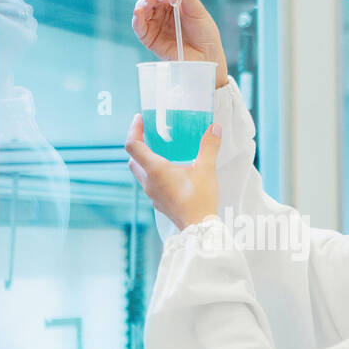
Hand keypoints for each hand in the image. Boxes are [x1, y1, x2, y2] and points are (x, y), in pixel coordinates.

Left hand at [125, 113, 220, 230]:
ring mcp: (153, 195)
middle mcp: (149, 182)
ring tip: (164, 154)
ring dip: (147, 162)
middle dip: (138, 146)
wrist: (198, 229)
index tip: (140, 119)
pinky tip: (173, 174)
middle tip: (150, 136)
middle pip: (133, 160)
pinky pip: (152, 185)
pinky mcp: (160, 203)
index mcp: (155, 170)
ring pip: (141, 174)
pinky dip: (156, 175)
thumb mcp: (206, 169)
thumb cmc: (199, 199)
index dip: (133, 130)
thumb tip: (215, 128)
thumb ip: (209, 146)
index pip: (133, 146)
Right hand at [132, 0, 228, 88]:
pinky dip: (136, 18)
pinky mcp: (149, 38)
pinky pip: (138, 26)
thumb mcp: (197, 12)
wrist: (206, 58)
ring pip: (142, 7)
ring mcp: (154, 23)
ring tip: (151, 0)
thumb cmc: (205, 34)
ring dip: (144, 1)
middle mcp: (161, 9)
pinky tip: (139, 11)